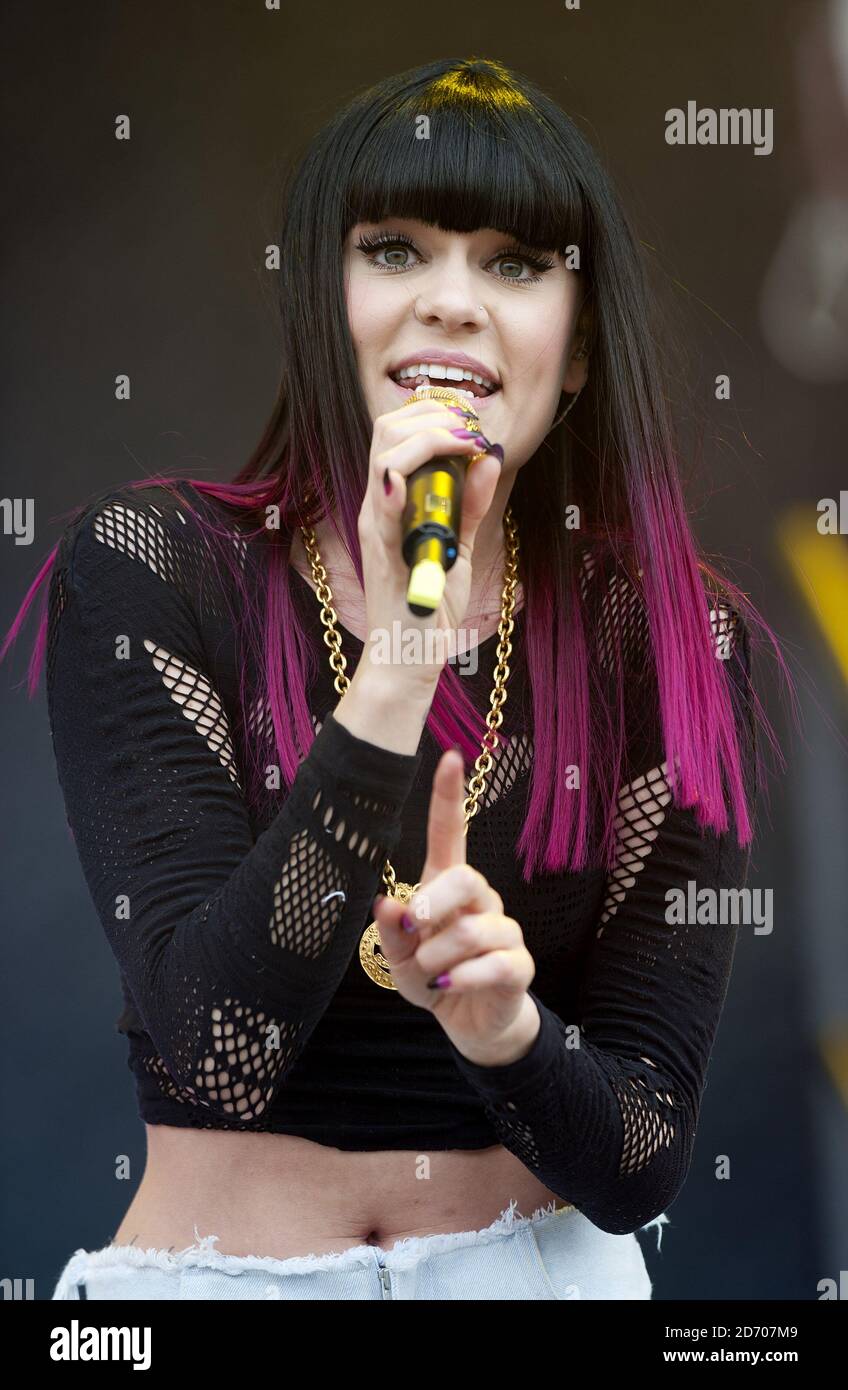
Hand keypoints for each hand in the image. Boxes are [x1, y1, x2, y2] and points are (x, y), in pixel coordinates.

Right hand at [358, 397, 503, 690]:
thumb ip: (470, 505)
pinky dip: (393, 489)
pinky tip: (408, 478)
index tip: (471, 425)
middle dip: (433, 417)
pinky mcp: (383, 556)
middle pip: (387, 431)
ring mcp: (377, 529)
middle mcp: (378, 508)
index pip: (398, 432)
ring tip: (463, 448)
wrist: (405, 662)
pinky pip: (381, 513)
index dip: (433, 413)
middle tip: (472, 432)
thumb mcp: (457, 546)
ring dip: (427, 441)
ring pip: (384, 457)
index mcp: (392, 501)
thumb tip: (490, 460)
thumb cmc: (428, 609)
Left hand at [372, 746, 539, 1065]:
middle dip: (431, 906)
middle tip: (413, 932)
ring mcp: (504, 930)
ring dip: (436, 959)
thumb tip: (386, 903)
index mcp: (448, 886)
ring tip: (430, 976)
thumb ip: (391, 931)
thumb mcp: (398, 958)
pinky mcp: (519, 964)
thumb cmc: (432, 976)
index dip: (450, 796)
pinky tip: (447, 988)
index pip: (452, 832)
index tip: (450, 757)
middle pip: (466, 877)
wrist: (469, 1022)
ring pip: (470, 931)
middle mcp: (482, 899)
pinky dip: (460, 980)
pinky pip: (491, 964)